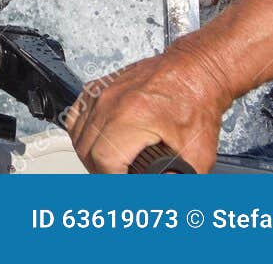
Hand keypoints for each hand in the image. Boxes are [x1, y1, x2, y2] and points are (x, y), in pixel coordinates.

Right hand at [64, 42, 235, 172]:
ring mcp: (102, 92)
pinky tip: (95, 142)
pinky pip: (76, 114)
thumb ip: (180, 181)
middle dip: (100, 172)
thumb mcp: (197, 153)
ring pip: (76, 132)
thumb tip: (165, 202)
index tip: (122, 187)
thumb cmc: (197, 102)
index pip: (104, 160)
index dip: (111, 180)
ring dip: (88, 155)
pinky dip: (81, 133)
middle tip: (117, 181)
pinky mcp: (99, 87)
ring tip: (108, 166)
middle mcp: (111, 102)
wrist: (195, 70)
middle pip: (86, 149)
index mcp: (133, 117)